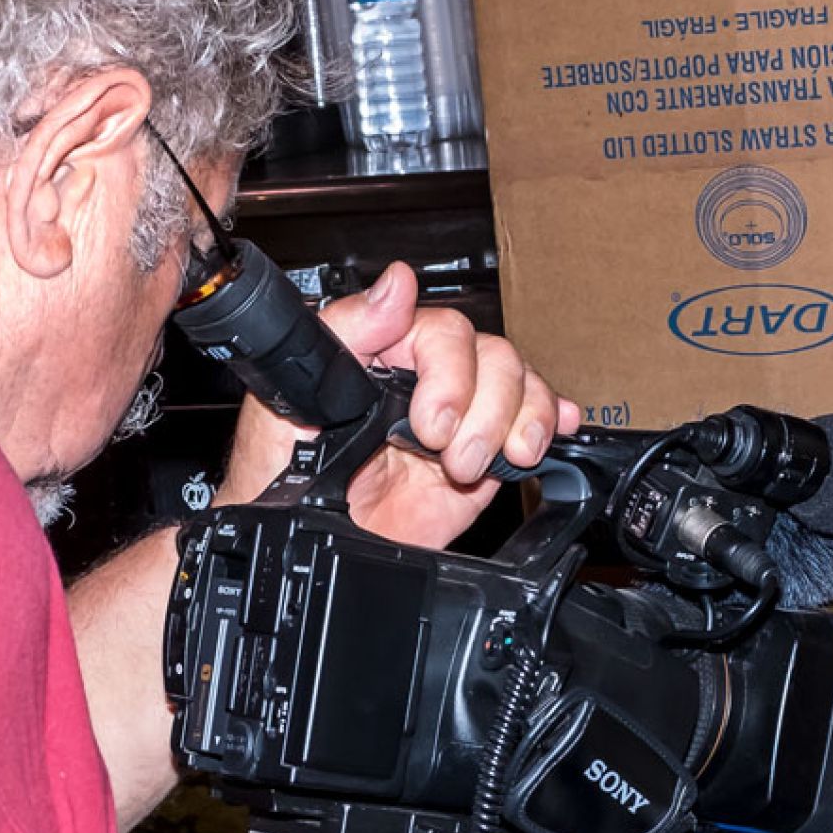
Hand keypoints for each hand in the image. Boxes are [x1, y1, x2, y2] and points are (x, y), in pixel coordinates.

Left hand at [219, 262, 581, 550]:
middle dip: (485, 410)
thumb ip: (343, 333)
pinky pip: (530, 427)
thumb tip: (395, 287)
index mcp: (385, 350)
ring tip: (485, 464)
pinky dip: (551, 425)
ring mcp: (462, 416)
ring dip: (518, 424)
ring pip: (519, 387)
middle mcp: (428, 377)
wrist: (303, 545)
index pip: (443, 332)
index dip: (450, 375)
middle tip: (454, 459)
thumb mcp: (291, 396)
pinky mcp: (484, 458)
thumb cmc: (281, 472)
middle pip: (493, 357)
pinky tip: (550, 435)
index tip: (432, 424)